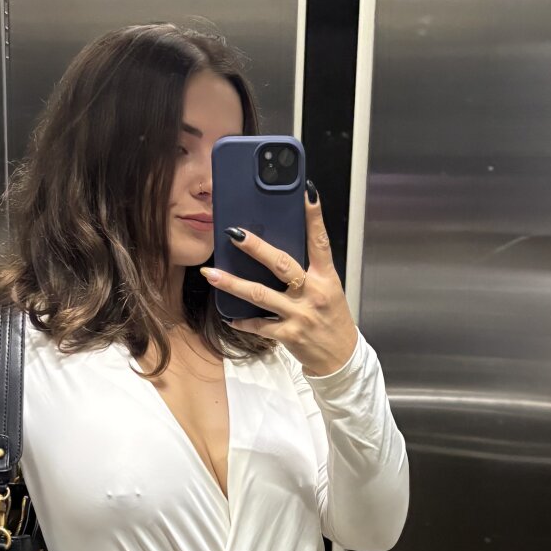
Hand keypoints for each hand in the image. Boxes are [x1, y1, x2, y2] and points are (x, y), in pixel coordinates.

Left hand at [199, 183, 358, 375]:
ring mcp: (299, 314)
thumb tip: (279, 249)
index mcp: (326, 278)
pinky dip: (242, 320)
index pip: (320, 241)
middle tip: (233, 234)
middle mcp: (313, 293)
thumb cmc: (333, 320)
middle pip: (282, 264)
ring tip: (210, 273)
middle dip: (255, 247)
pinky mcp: (288, 335)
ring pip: (260, 295)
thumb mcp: (329, 290)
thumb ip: (309, 271)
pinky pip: (259, 325)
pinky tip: (229, 315)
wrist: (340, 357)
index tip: (306, 192)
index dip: (314, 216)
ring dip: (232, 283)